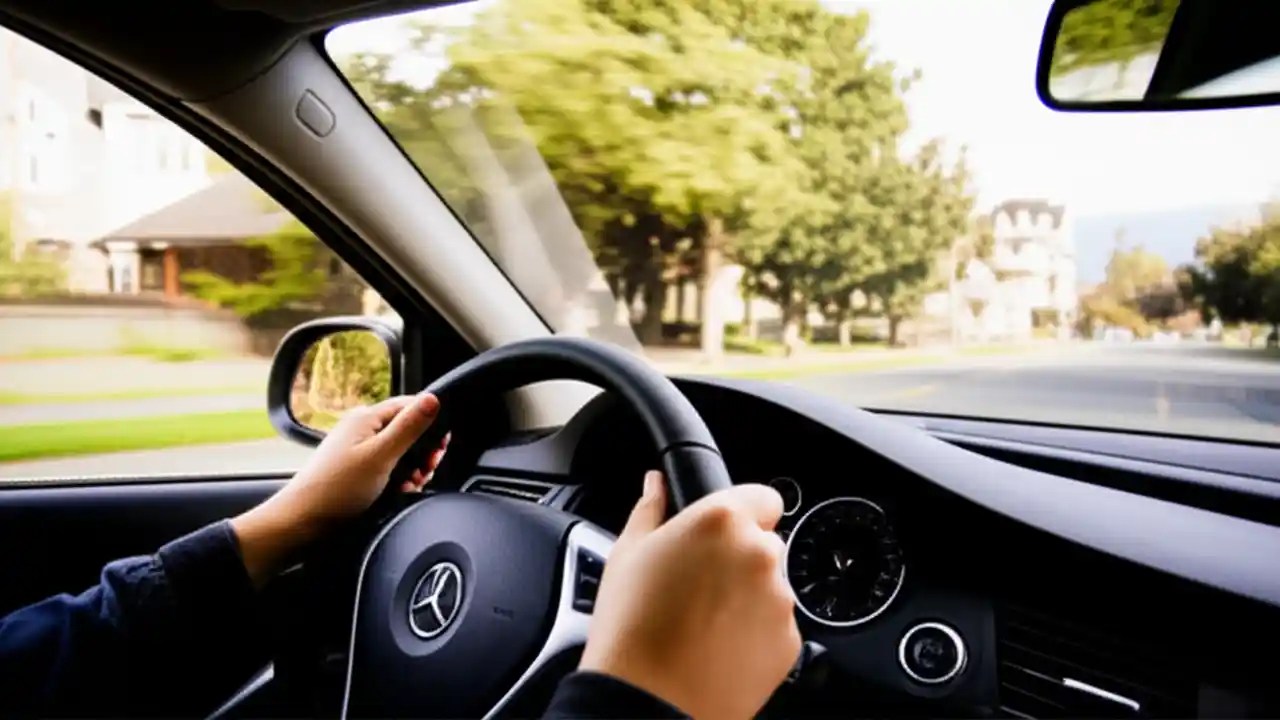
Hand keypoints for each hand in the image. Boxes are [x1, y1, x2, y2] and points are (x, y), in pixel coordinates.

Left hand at [232, 392, 445, 585]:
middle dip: (423, 453)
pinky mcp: (359, 472)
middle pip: (409, 432)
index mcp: (366, 418)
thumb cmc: (335, 490)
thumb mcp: (380, 456)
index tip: (439, 446)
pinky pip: (389, 470)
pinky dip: (399, 482)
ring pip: (402, 454)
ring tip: (408, 487)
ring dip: (412, 471)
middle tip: (424, 471)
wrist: (303, 523)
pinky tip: (398, 494)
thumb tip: (433, 398)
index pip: (410, 406)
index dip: (430, 424)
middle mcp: (362, 431)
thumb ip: (409, 427)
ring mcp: (360, 452)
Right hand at [580, 472, 800, 719]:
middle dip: (740, 558)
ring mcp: (779, 599)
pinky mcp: (789, 640)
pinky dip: (756, 631)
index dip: (742, 513)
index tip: (722, 534)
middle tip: (701, 584)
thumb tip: (655, 484)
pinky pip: (777, 624)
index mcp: (721, 521)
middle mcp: (759, 554)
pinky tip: (719, 645)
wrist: (648, 702)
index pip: (763, 496)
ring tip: (705, 621)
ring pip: (772, 584)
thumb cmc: (631, 629)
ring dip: (749, 595)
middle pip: (765, 542)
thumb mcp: (627, 555)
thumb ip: (650, 509)